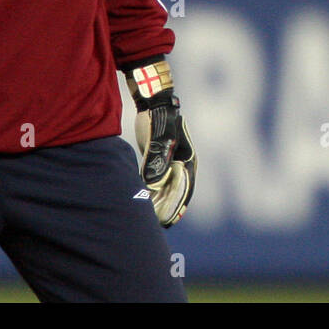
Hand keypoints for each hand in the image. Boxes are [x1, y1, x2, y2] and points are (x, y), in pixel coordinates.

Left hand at [122, 58, 195, 226]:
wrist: (153, 102)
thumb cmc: (160, 117)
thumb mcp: (160, 136)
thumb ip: (157, 157)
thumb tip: (153, 183)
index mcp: (186, 159)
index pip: (185, 187)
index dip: (178, 205)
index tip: (170, 221)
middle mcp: (180, 162)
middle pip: (177, 189)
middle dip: (169, 207)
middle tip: (160, 226)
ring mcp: (170, 161)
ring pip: (166, 186)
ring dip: (160, 201)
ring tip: (151, 219)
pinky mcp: (158, 159)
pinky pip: (156, 179)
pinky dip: (151, 191)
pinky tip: (142, 200)